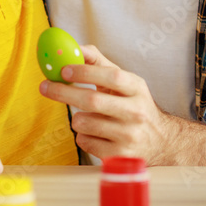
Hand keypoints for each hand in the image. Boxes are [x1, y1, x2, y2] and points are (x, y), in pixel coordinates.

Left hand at [37, 44, 175, 162]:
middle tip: (45, 86)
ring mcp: (128, 136)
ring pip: (84, 123)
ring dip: (77, 118)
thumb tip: (74, 48)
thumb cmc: (133, 105)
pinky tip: (96, 134)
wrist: (160, 141)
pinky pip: (85, 142)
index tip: (63, 69)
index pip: (112, 76)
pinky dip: (83, 136)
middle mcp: (136, 112)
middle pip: (92, 100)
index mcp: (137, 88)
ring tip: (89, 117)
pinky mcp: (118, 157)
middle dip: (64, 92)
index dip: (85, 72)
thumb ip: (99, 64)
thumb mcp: (124, 82)